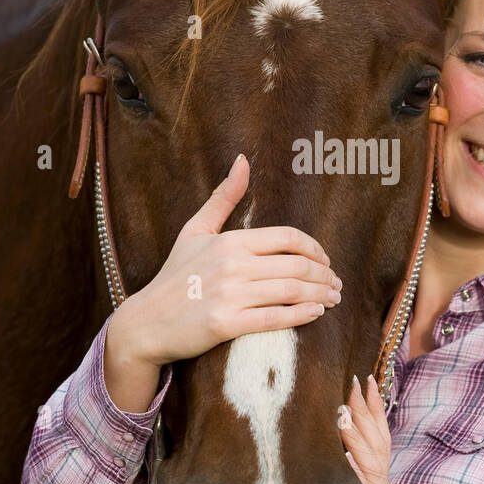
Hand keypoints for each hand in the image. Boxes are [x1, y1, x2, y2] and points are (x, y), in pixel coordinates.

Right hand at [103, 154, 341, 409]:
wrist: (145, 322)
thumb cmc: (175, 276)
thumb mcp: (195, 231)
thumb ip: (223, 198)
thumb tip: (243, 160)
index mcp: (229, 240)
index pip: (288, 238)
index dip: (314, 249)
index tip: (325, 261)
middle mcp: (231, 264)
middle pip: (296, 265)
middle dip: (324, 275)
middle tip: (337, 284)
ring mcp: (228, 294)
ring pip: (290, 291)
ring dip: (321, 295)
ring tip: (334, 299)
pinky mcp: (225, 323)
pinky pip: (274, 318)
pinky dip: (302, 315)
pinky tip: (317, 312)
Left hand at [339, 373, 393, 483]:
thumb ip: (340, 482)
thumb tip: (322, 451)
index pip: (374, 440)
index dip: (370, 410)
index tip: (362, 381)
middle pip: (378, 444)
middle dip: (368, 412)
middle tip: (357, 383)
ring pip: (374, 466)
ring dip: (362, 436)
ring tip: (349, 410)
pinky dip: (358, 475)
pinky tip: (346, 456)